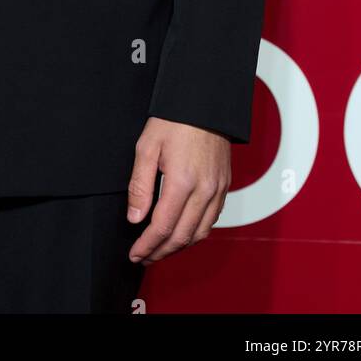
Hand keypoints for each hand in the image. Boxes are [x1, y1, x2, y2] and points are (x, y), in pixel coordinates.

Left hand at [126, 117, 230, 263]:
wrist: (205, 102)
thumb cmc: (174, 121)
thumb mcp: (147, 147)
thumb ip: (140, 185)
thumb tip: (135, 218)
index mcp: (182, 182)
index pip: (163, 227)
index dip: (147, 245)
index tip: (135, 254)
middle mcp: (204, 191)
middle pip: (182, 236)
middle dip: (161, 252)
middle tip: (144, 257)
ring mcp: (218, 190)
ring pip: (200, 233)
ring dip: (179, 247)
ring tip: (160, 250)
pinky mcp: (225, 186)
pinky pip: (211, 220)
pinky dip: (195, 233)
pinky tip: (182, 232)